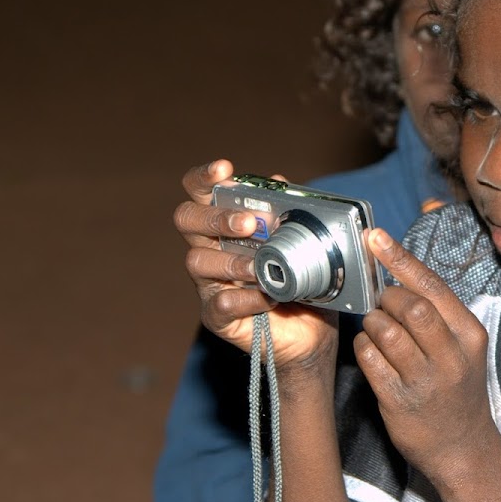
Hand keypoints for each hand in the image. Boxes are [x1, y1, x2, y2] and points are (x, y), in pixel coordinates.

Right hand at [174, 160, 339, 380]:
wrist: (313, 332)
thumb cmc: (303, 280)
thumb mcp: (303, 241)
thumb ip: (288, 210)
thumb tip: (277, 180)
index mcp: (226, 225)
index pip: (200, 193)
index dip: (204, 177)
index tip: (224, 169)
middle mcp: (210, 248)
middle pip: (187, 220)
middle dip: (216, 217)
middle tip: (249, 223)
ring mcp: (210, 283)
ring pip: (197, 262)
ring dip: (232, 260)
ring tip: (261, 266)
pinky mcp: (218, 316)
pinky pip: (220, 303)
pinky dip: (247, 298)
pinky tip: (270, 297)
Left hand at [354, 229, 500, 480]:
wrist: (461, 445)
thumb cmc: (456, 386)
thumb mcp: (463, 347)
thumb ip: (438, 313)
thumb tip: (397, 273)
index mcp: (470, 334)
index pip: (433, 287)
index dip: (400, 258)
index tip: (375, 237)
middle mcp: (452, 356)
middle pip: (411, 306)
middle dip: (387, 298)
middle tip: (382, 303)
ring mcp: (426, 381)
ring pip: (386, 331)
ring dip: (372, 322)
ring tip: (376, 328)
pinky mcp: (399, 401)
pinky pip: (369, 359)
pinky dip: (363, 347)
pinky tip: (370, 351)